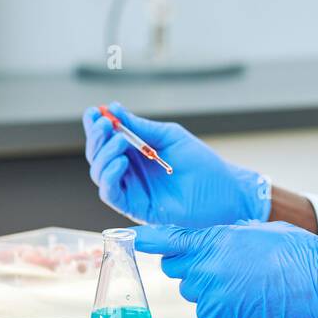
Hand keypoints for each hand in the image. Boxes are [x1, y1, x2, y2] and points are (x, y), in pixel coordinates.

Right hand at [83, 103, 269, 227]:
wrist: (224, 190)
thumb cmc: (202, 164)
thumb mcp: (170, 137)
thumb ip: (141, 127)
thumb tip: (113, 109)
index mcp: (137, 152)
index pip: (107, 140)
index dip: (95, 127)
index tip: (93, 112)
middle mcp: (130, 171)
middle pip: (98, 156)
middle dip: (97, 138)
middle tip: (104, 124)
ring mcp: (132, 190)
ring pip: (100, 174)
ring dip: (104, 155)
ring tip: (120, 141)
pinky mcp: (136, 208)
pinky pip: (112, 194)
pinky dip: (110, 177)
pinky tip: (121, 162)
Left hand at [134, 220, 317, 317]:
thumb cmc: (298, 252)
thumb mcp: (258, 229)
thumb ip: (226, 234)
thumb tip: (214, 240)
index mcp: (215, 241)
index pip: (167, 240)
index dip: (148, 239)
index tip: (133, 239)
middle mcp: (207, 270)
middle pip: (176, 267)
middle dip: (190, 261)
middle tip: (221, 259)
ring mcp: (214, 296)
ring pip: (191, 289)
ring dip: (206, 282)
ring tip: (241, 278)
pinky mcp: (223, 317)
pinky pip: (206, 307)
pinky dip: (218, 301)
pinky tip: (244, 294)